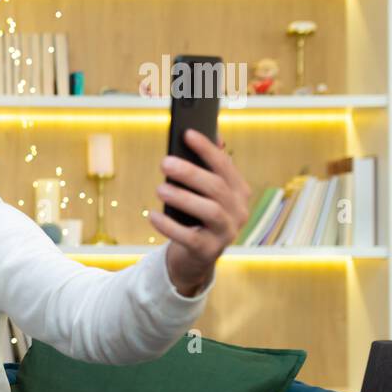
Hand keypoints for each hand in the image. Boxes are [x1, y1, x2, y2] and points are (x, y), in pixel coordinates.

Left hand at [149, 130, 251, 295]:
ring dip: (182, 198)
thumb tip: (215, 137)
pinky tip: (152, 215)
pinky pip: (190, 237)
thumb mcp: (204, 193)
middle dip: (190, 173)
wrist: (195, 257)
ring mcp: (226, 232)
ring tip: (160, 189)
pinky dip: (169, 226)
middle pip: (216, 187)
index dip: (206, 149)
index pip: (225, 166)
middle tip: (165, 163)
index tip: (187, 134)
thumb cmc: (197, 217)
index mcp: (239, 192)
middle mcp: (238, 211)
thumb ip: (209, 169)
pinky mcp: (209, 251)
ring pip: (209, 211)